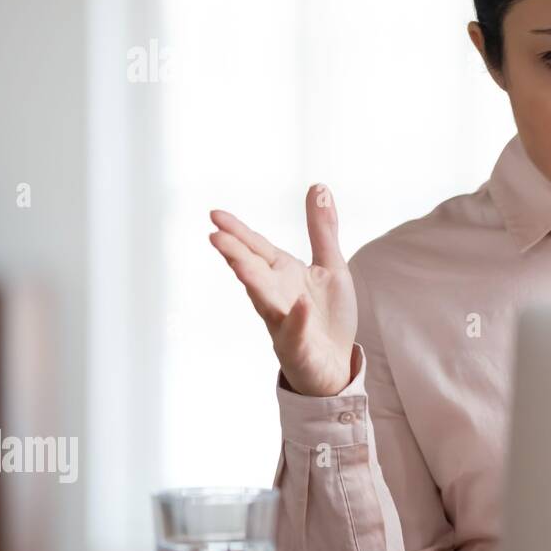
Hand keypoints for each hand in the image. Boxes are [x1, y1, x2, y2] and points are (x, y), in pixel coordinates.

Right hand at [208, 184, 357, 395]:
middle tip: (215, 236)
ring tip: (240, 265)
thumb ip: (322, 229)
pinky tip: (300, 306)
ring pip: (264, 301)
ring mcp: (284, 322)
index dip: (238, 232)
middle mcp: (276, 295)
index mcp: (283, 273)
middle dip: (235, 254)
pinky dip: (297, 320)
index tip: (215, 214)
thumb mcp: (330, 265)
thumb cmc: (327, 315)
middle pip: (253, 271)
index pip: (256, 249)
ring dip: (253, 283)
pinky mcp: (298, 347)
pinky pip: (296, 332)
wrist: (335, 364)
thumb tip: (317, 185)